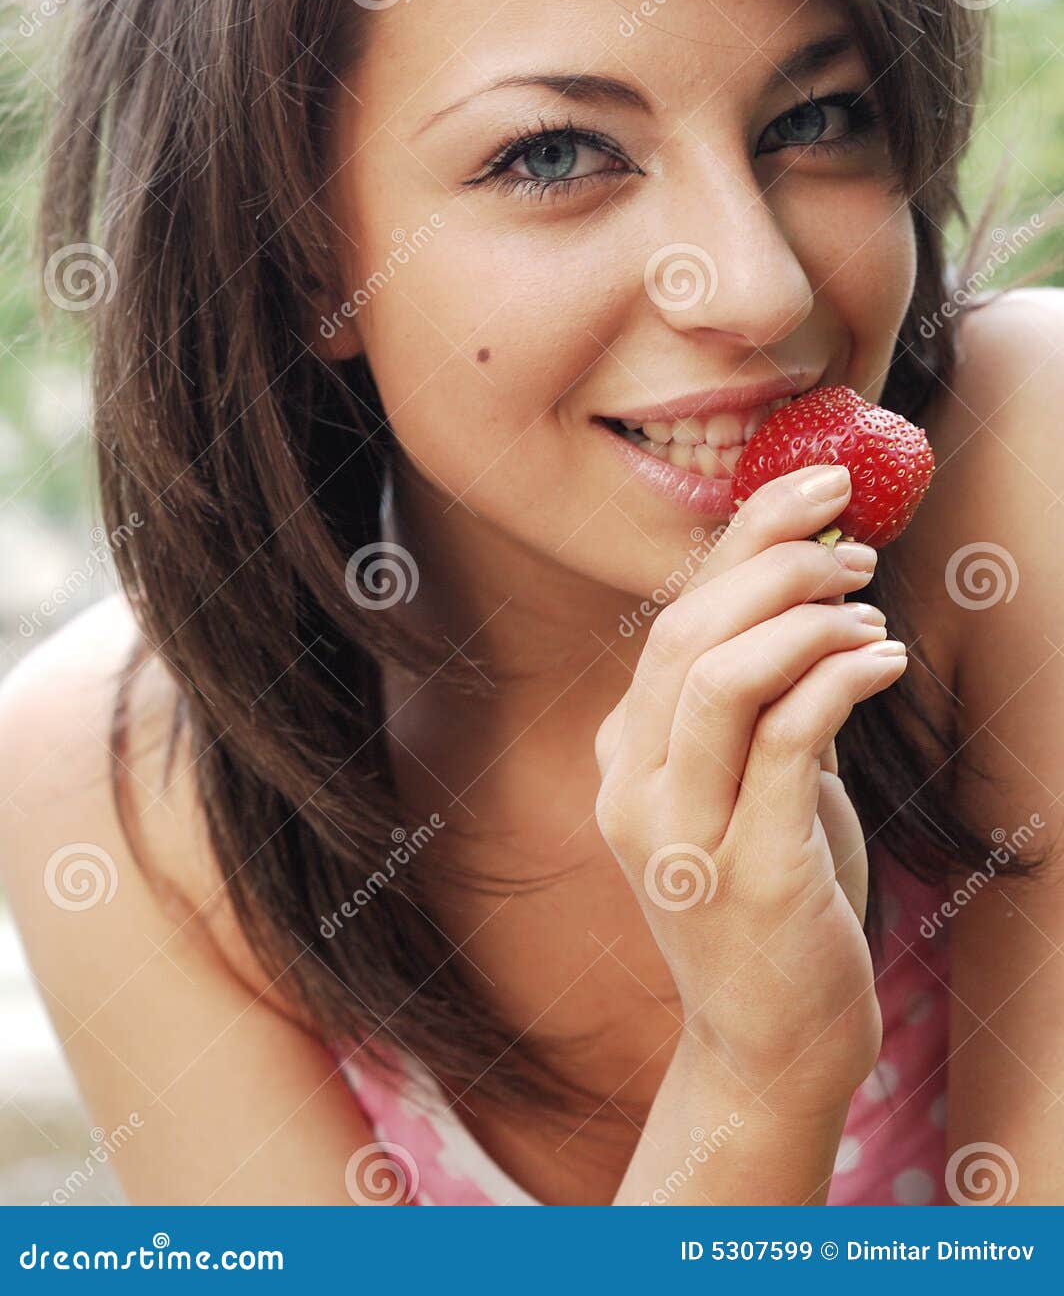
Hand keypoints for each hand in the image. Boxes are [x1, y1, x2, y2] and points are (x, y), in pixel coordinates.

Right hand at [594, 465, 902, 1115]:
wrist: (771, 1045)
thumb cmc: (775, 900)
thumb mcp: (750, 784)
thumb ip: (760, 697)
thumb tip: (813, 581)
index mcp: (626, 755)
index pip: (673, 615)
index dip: (743, 535)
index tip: (815, 484)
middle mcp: (633, 788)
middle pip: (688, 628)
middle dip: (777, 558)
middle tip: (854, 544)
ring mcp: (681, 836)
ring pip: (723, 673)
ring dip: (807, 616)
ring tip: (868, 608)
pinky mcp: (746, 874)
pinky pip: (787, 739)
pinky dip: (840, 677)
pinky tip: (883, 660)